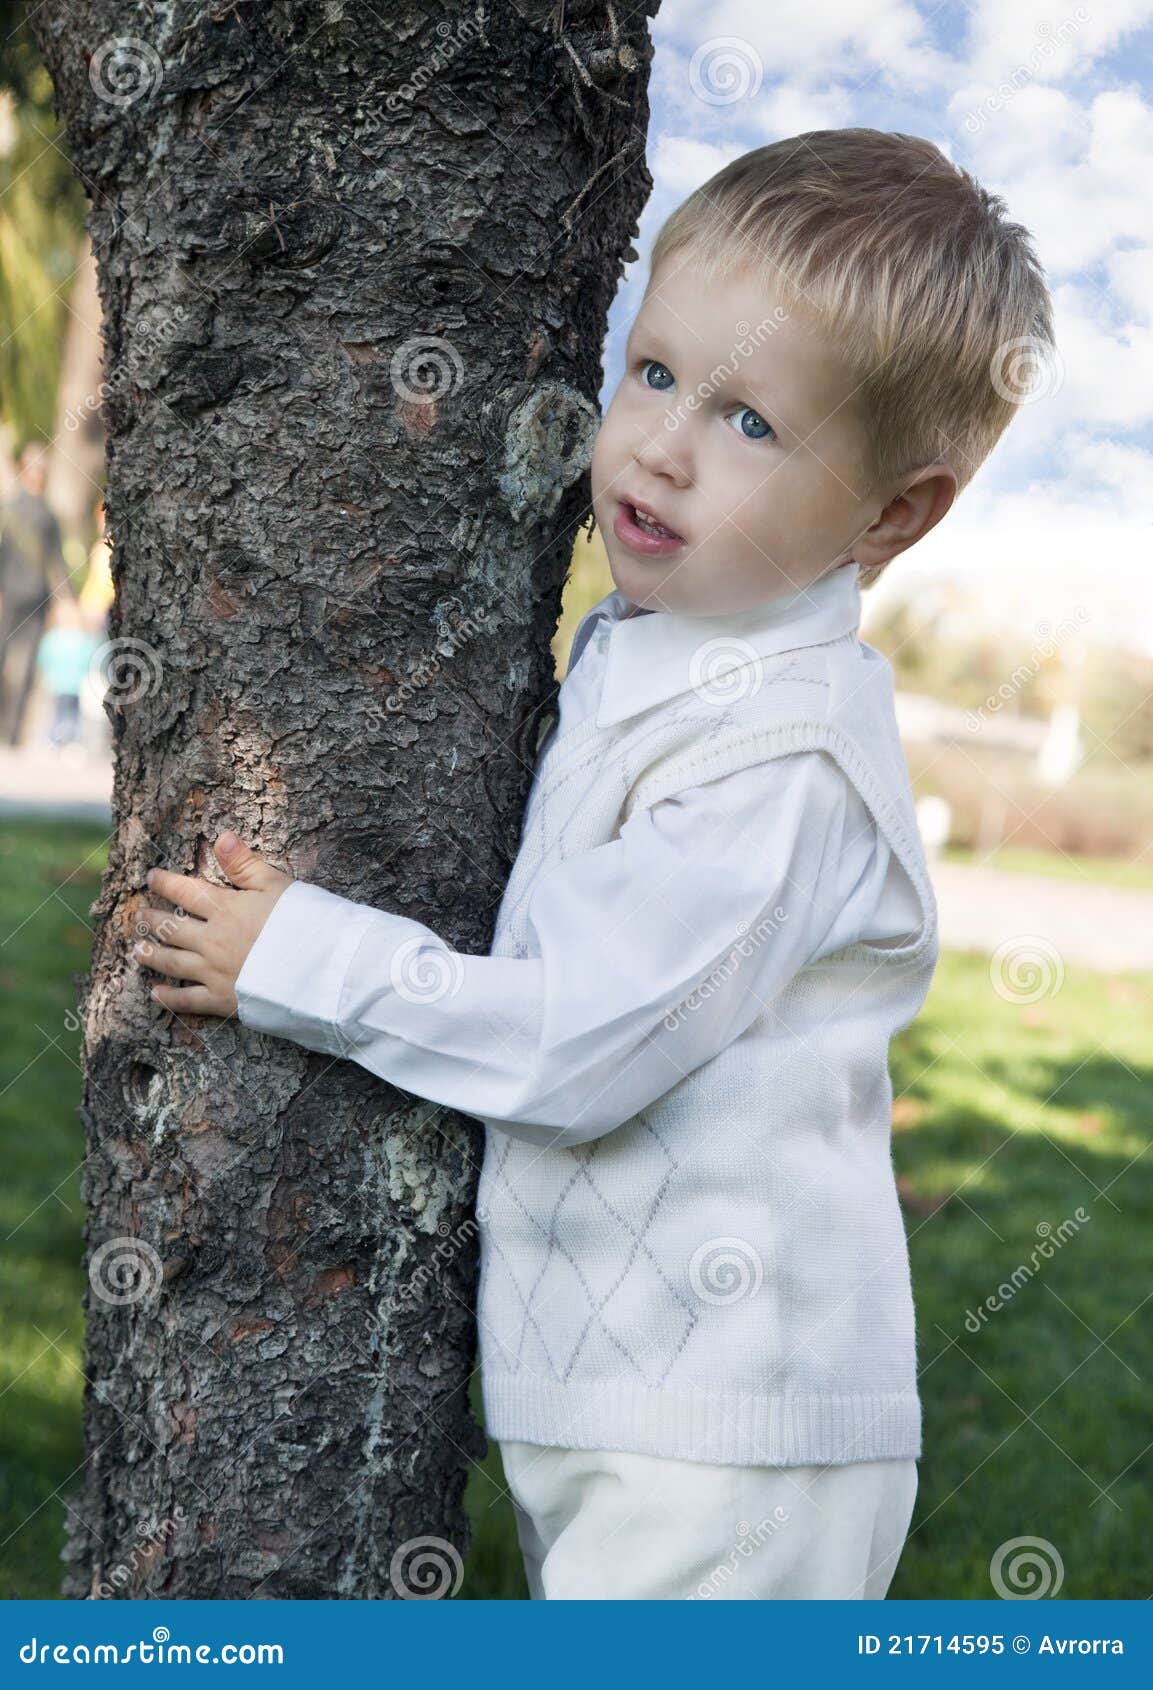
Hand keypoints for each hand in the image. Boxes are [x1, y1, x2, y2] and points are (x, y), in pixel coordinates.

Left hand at [132, 832, 292, 1018]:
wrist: (317, 969)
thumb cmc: (305, 922)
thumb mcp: (277, 885)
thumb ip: (246, 864)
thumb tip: (221, 837)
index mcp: (226, 909)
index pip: (187, 891)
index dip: (166, 882)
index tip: (151, 877)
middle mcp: (212, 940)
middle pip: (173, 927)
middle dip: (153, 920)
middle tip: (139, 916)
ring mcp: (214, 971)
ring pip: (173, 962)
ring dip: (152, 955)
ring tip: (137, 950)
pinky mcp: (222, 999)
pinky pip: (188, 1000)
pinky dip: (169, 998)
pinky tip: (155, 994)